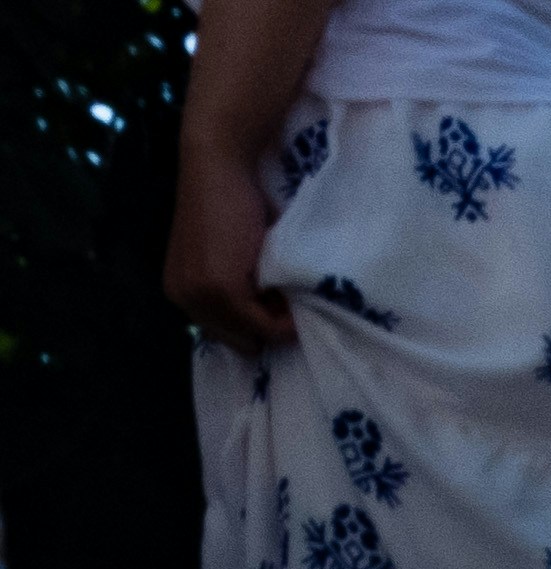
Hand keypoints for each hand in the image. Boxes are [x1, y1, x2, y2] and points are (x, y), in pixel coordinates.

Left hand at [165, 138, 289, 350]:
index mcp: (180, 291)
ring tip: (288, 293)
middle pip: (238, 342)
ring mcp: (200, 296)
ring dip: (277, 323)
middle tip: (285, 299)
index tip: (278, 304)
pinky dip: (286, 321)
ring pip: (253, 338)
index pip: (225, 333)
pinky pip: (265, 327)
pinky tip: (291, 295)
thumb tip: (269, 312)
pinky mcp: (222, 290)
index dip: (255, 324)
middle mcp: (182, 298)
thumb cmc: (228, 200)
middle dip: (264, 328)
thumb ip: (234, 282)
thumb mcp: (227, 254)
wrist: (219, 166)